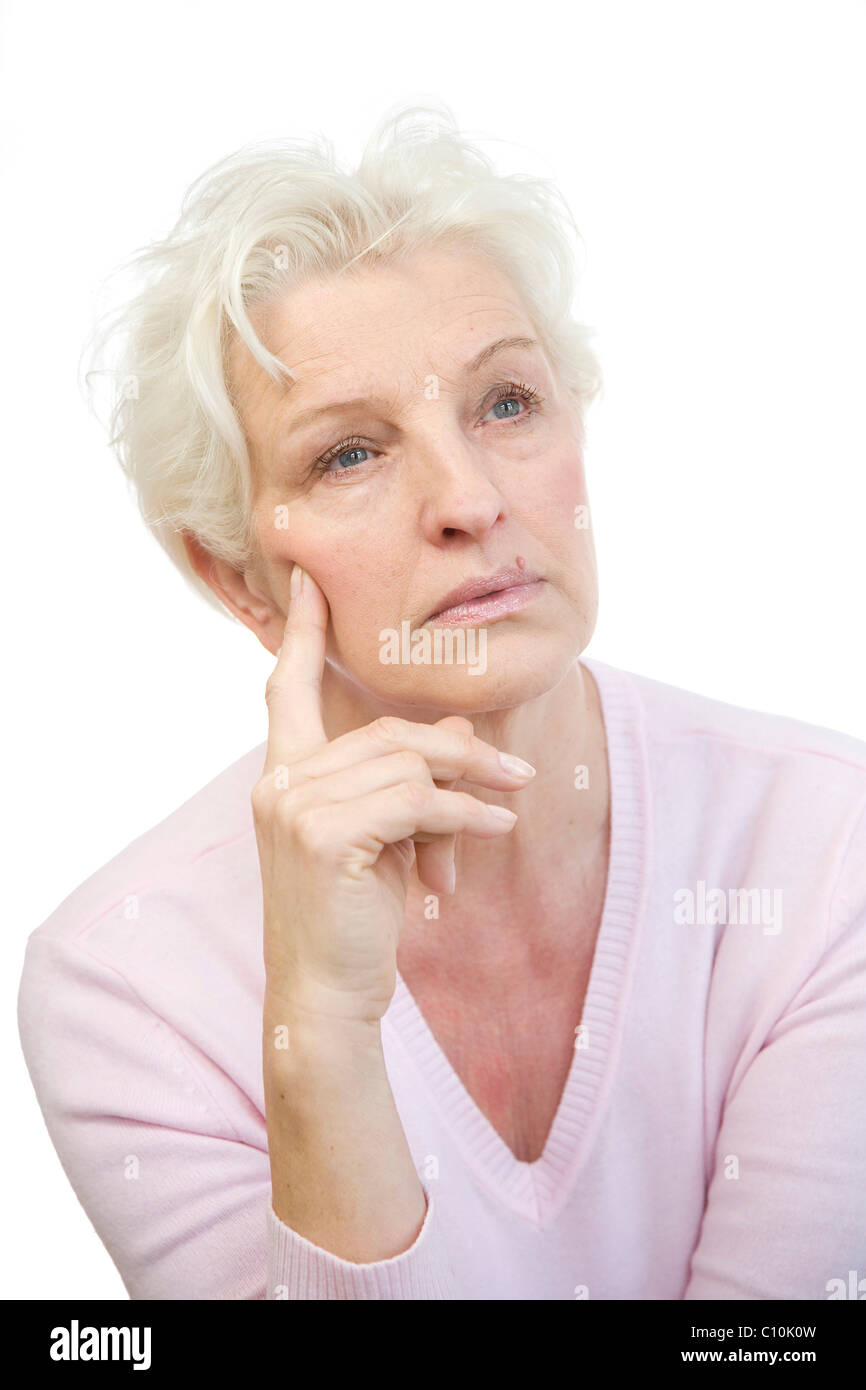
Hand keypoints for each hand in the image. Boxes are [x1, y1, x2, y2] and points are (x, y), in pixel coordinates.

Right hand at [251, 563, 535, 1023]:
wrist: (326, 995)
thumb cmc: (353, 919)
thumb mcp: (386, 838)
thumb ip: (410, 780)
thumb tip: (462, 731)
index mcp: (283, 777)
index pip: (286, 691)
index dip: (301, 635)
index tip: (310, 583)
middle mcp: (279, 782)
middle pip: (386, 733)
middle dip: (457, 749)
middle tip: (517, 771)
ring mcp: (295, 805)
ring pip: (408, 763)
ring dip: (472, 781)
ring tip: (514, 799)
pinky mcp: (325, 834)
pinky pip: (418, 802)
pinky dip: (467, 812)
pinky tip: (498, 824)